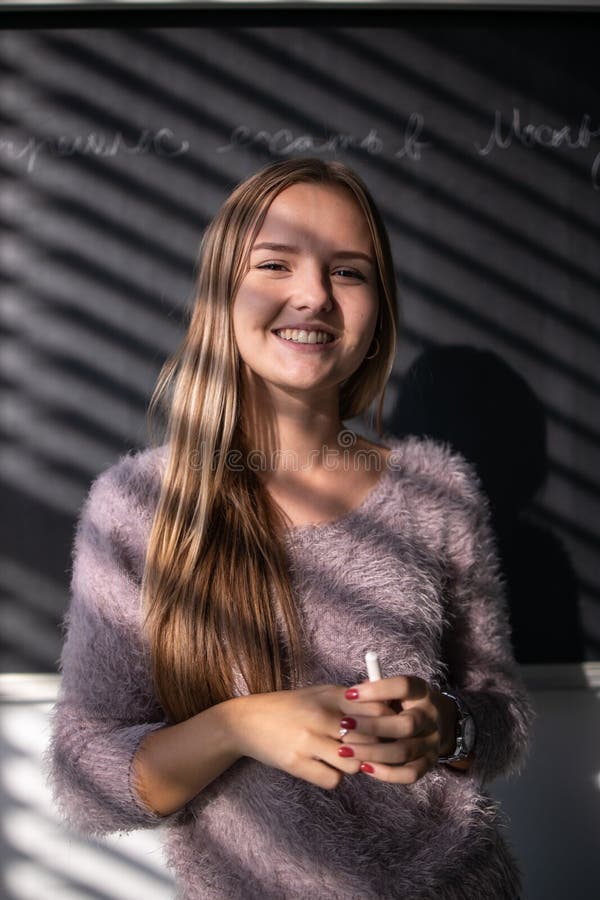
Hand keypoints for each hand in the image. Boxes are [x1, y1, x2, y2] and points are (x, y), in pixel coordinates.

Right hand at [226, 685, 394, 789]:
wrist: (246, 722)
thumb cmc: (289, 707)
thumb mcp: (317, 693)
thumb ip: (348, 698)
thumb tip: (385, 705)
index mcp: (329, 696)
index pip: (374, 708)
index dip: (386, 722)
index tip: (388, 729)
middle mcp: (320, 717)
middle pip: (368, 738)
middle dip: (374, 748)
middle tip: (371, 750)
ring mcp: (308, 742)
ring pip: (353, 762)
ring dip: (354, 764)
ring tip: (345, 758)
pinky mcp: (297, 764)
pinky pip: (333, 780)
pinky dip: (334, 777)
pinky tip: (326, 767)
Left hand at [339, 675, 458, 783]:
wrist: (436, 721)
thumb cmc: (404, 702)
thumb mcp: (395, 691)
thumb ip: (376, 692)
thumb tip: (350, 696)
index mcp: (421, 692)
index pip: (403, 687)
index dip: (377, 690)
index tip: (349, 694)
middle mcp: (430, 717)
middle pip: (406, 725)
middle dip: (372, 726)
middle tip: (344, 724)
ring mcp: (432, 742)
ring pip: (404, 751)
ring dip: (372, 752)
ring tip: (344, 750)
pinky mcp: (429, 762)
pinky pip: (409, 773)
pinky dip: (386, 773)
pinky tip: (364, 766)